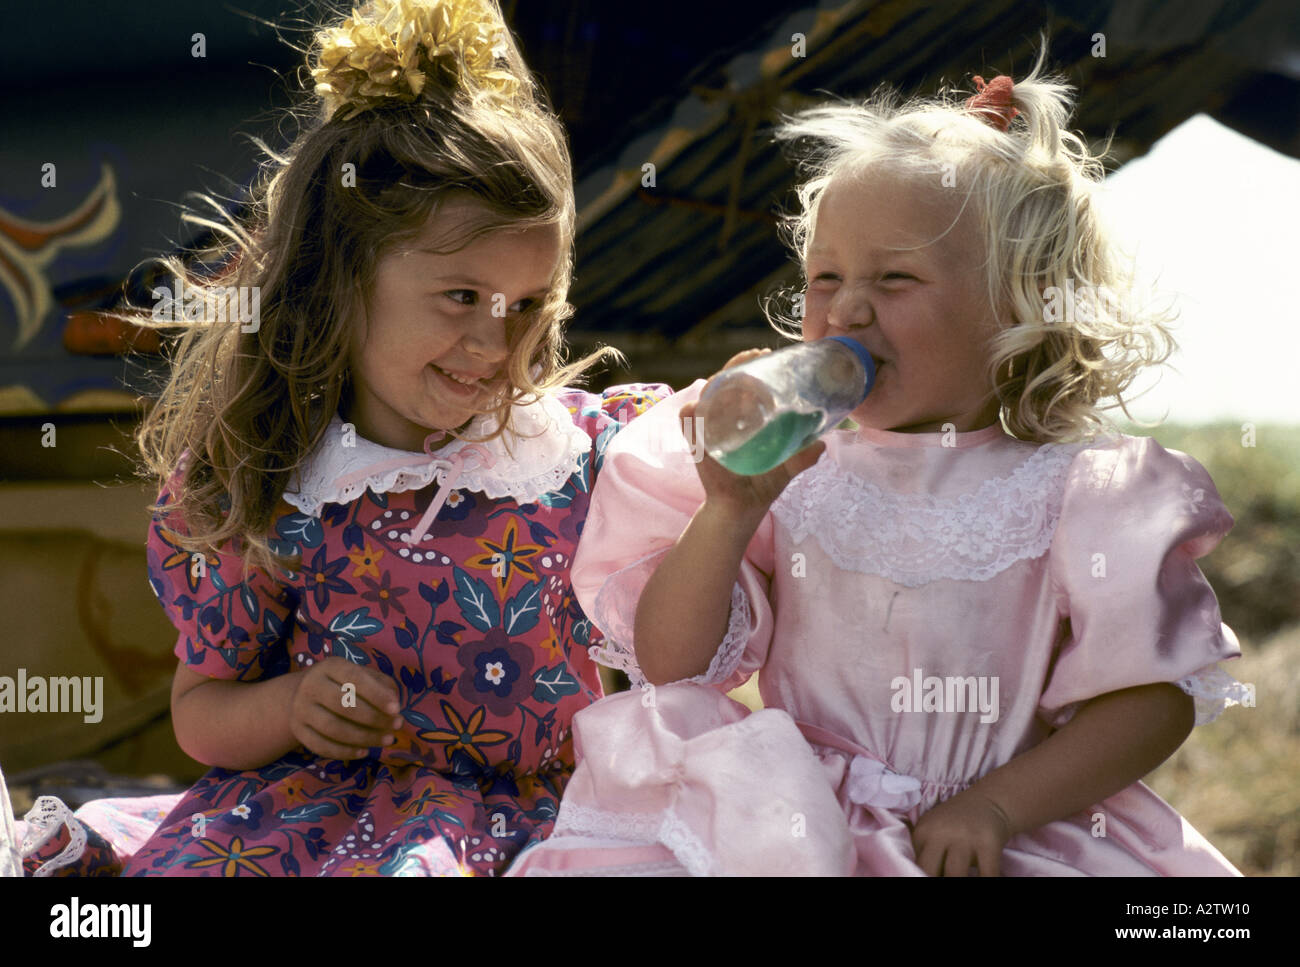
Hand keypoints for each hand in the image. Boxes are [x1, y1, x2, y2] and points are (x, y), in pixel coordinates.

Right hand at [289, 657, 401, 759]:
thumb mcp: (362, 676)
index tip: (397, 709)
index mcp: (329, 666)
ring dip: (364, 737)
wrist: (302, 695)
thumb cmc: (343, 684)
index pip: (354, 679)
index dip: (376, 695)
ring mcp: (300, 709)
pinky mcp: (298, 731)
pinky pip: (321, 746)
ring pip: (333, 728)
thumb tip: (394, 704)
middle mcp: (310, 685)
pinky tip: (364, 752)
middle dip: (374, 718)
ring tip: (387, 740)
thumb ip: (382, 685)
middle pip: (343, 705)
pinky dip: (345, 752)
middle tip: (397, 726)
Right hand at [683, 348, 825, 518]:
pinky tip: (703, 403)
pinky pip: (687, 420)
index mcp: (742, 416)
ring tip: (738, 375)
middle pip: (722, 381)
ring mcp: (707, 429)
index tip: (764, 353)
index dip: (748, 364)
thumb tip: (822, 443)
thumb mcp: (788, 465)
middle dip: (736, 364)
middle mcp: (723, 418)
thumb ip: (803, 454)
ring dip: (718, 381)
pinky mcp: (696, 443)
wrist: (744, 509)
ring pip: (706, 395)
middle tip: (756, 355)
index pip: (741, 382)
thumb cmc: (762, 483)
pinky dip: (692, 410)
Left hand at [911, 788, 1014, 876]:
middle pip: (930, 871)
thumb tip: (921, 874)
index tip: (930, 875)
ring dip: (960, 881)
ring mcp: (965, 838)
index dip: (923, 875)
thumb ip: (925, 852)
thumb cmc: (956, 822)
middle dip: (935, 880)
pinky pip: (987, 875)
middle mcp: (941, 833)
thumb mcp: (932, 829)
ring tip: (961, 881)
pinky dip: (986, 881)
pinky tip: (988, 878)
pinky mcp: (988, 843)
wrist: (988, 800)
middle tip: (945, 884)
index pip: (917, 864)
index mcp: (923, 832)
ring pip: (955, 876)